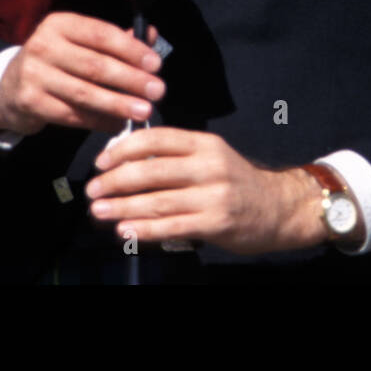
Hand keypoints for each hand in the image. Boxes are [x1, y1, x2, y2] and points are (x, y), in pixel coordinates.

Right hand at [0, 12, 164, 135]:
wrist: (10, 88)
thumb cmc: (57, 62)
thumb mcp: (79, 44)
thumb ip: (115, 41)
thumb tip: (152, 35)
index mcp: (60, 24)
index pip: (101, 34)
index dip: (131, 49)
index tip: (155, 64)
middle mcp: (43, 45)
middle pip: (95, 65)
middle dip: (131, 79)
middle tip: (157, 91)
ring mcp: (34, 74)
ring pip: (85, 93)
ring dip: (118, 103)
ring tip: (143, 111)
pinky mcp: (30, 101)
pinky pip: (72, 114)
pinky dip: (98, 121)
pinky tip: (117, 124)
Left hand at [85, 127, 329, 254]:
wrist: (278, 207)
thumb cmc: (235, 182)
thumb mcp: (211, 157)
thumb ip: (175, 157)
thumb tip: (125, 160)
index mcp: (205, 143)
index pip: (157, 139)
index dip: (123, 149)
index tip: (101, 162)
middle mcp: (210, 165)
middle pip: (152, 171)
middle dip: (116, 181)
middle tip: (92, 190)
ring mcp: (215, 195)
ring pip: (159, 201)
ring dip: (123, 207)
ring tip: (99, 212)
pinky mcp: (216, 222)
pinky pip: (173, 226)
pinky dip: (145, 229)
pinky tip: (125, 231)